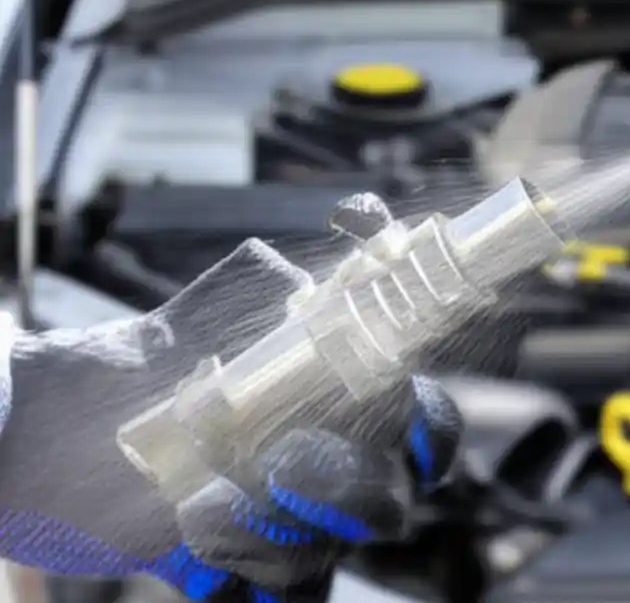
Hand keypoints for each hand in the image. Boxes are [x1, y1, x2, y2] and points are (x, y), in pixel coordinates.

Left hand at [0, 194, 460, 600]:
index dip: (428, 435)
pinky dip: (238, 586)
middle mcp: (327, 469)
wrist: (49, 437)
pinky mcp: (238, 573)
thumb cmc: (137, 368)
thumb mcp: (206, 312)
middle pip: (386, 502)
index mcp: (340, 403)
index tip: (399, 431)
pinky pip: (271, 600)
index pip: (424, 425)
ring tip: (197, 508)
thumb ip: (278, 277)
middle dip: (343, 489)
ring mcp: (286, 527)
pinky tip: (192, 553)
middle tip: (284, 464)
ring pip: (325, 558)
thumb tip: (362, 217)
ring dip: (268, 537)